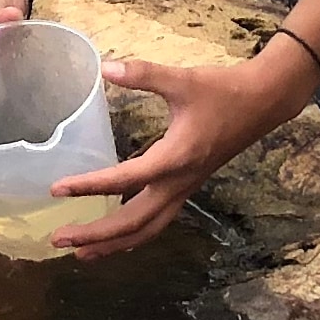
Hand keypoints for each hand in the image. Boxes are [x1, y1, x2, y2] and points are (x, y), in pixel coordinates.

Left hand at [48, 42, 319, 256]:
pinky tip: (118, 237)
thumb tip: (105, 66)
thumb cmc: (222, 91)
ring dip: (115, 243)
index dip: (89, 185)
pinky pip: (158, 221)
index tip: (56, 189)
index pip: (124, 180)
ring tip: (82, 253)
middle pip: (134, 222)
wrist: (263, 102)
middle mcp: (179, 182)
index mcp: (174, 159)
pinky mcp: (188, 186)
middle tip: (59, 239)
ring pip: (148, 229)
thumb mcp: (182, 79)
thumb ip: (143, 74)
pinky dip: (135, 234)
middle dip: (96, 234)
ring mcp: (185, 188)